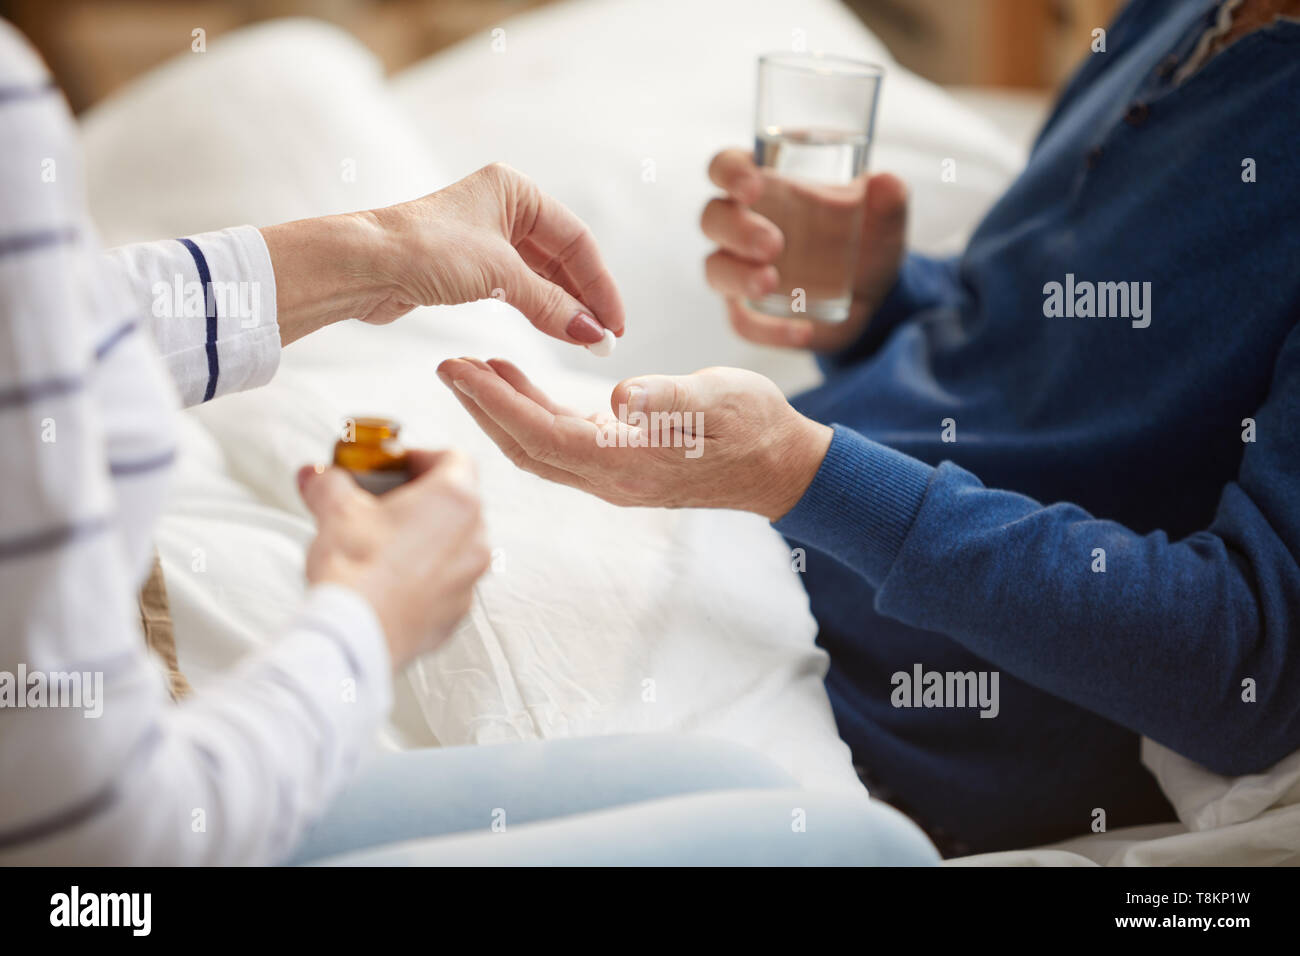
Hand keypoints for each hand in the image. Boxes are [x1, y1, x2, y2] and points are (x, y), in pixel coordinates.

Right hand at [297, 449, 490, 666]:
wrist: (357, 634)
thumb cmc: (355, 566)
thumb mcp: (336, 510)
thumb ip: (329, 484)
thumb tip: (315, 476)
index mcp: (456, 501)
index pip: (455, 459)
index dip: (423, 457)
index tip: (395, 467)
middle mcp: (475, 538)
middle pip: (458, 503)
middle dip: (423, 498)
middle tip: (385, 503)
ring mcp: (470, 579)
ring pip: (456, 545)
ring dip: (428, 537)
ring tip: (386, 543)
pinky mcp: (457, 612)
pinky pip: (448, 582)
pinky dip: (426, 575)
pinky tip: (391, 580)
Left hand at [370, 163, 624, 342]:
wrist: (361, 266)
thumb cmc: (424, 251)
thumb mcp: (500, 276)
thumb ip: (552, 305)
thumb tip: (594, 334)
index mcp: (516, 190)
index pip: (577, 239)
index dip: (600, 283)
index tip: (614, 323)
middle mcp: (504, 208)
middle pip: (562, 258)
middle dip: (583, 298)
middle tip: (604, 338)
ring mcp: (487, 238)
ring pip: (541, 276)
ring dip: (563, 308)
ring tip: (585, 340)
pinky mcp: (470, 267)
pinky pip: (518, 289)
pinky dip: (539, 310)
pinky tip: (556, 331)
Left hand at [435, 357, 832, 521]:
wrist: (783, 466)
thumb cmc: (756, 426)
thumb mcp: (719, 400)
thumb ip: (669, 399)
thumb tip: (622, 397)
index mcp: (628, 461)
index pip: (542, 435)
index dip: (496, 404)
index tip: (459, 369)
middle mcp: (611, 478)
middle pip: (527, 447)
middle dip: (483, 408)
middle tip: (448, 365)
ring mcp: (614, 475)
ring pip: (540, 447)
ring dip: (504, 411)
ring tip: (474, 369)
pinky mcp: (621, 463)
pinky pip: (563, 442)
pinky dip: (534, 413)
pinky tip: (522, 383)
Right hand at [701, 148, 907, 351]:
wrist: (873, 294)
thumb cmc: (865, 239)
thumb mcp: (884, 219)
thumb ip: (888, 199)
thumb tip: (887, 183)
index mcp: (765, 187)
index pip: (725, 168)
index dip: (729, 172)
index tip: (752, 186)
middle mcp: (742, 226)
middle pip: (713, 218)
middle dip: (737, 229)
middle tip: (774, 243)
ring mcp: (740, 271)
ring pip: (716, 270)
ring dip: (738, 276)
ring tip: (770, 283)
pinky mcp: (749, 313)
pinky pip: (742, 323)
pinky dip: (767, 330)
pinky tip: (801, 331)